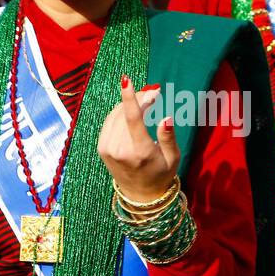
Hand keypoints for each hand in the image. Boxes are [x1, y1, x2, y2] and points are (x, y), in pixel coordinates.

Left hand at [97, 76, 179, 203]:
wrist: (140, 195)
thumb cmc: (161, 174)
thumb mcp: (173, 158)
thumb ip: (168, 137)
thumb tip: (167, 118)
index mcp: (139, 152)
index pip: (132, 119)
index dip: (130, 98)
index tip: (126, 80)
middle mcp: (120, 150)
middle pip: (125, 113)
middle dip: (138, 99)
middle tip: (153, 93)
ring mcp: (107, 149)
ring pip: (116, 115)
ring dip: (129, 104)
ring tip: (146, 101)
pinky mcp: (101, 148)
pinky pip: (109, 122)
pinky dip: (119, 113)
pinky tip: (130, 112)